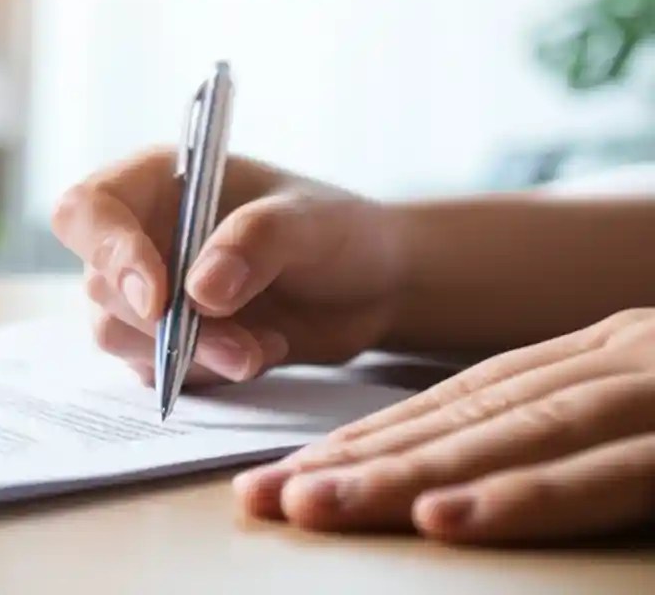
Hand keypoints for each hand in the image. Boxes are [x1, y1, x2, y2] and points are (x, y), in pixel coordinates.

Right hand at [51, 149, 403, 385]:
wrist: (369, 290)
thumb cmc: (338, 233)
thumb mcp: (311, 223)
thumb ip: (256, 242)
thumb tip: (198, 291)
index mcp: (157, 182)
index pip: (88, 210)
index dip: (108, 252)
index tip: (158, 299)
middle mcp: (140, 234)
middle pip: (99, 285)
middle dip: (164, 325)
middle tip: (239, 346)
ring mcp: (148, 290)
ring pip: (119, 335)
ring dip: (188, 355)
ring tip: (260, 350)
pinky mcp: (164, 340)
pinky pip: (153, 369)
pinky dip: (203, 373)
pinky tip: (259, 352)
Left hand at [233, 309, 654, 543]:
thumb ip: (578, 434)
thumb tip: (470, 476)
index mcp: (596, 358)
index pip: (459, 401)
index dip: (368, 438)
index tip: (286, 472)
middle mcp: (611, 366)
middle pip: (462, 419)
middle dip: (354, 460)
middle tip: (261, 494)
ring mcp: (651, 398)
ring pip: (506, 437)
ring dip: (402, 475)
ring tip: (310, 503)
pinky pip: (599, 477)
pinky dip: (516, 499)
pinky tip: (440, 519)